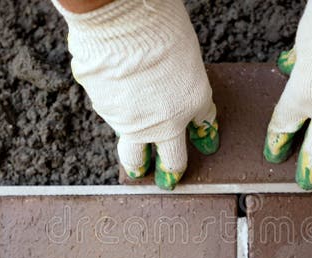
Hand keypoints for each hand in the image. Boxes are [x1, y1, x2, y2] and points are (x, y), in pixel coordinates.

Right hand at [53, 0, 218, 189]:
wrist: (118, 22)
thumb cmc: (157, 25)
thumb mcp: (184, 53)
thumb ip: (180, 80)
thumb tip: (166, 91)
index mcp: (195, 101)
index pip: (204, 127)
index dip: (204, 136)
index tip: (205, 145)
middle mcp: (166, 122)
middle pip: (171, 160)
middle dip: (170, 173)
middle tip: (168, 180)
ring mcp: (133, 124)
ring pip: (134, 149)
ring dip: (137, 158)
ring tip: (137, 168)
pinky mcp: (105, 114)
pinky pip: (112, 117)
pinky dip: (115, 112)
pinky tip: (113, 99)